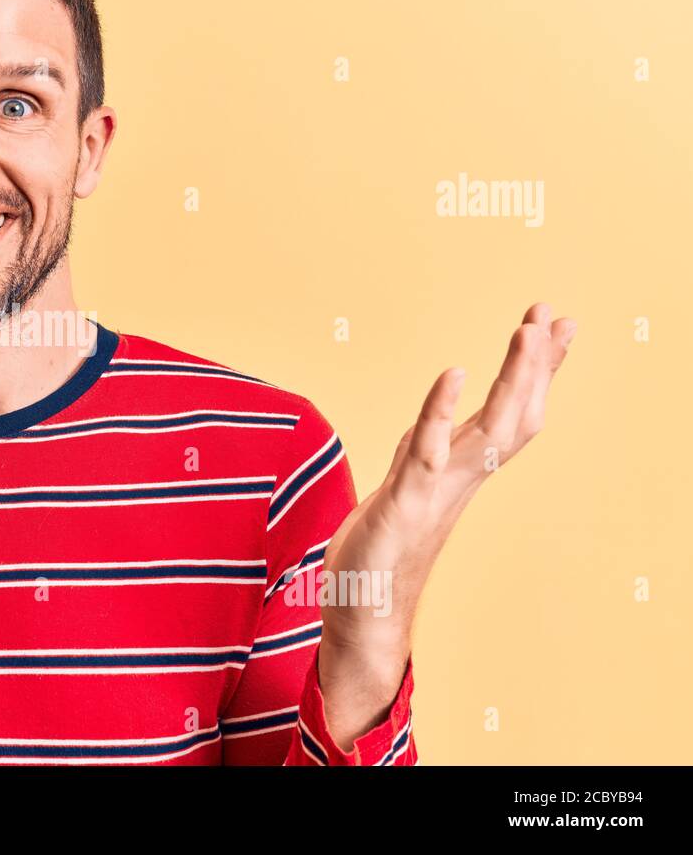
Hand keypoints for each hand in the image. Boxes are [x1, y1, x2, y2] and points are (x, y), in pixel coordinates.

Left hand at [317, 302, 575, 746]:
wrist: (364, 607)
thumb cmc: (384, 548)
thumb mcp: (408, 481)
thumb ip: (427, 448)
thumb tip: (440, 416)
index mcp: (463, 468)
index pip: (510, 410)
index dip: (536, 371)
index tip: (557, 325)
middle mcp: (461, 475)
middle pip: (514, 412)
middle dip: (536, 363)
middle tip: (555, 314)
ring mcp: (437, 487)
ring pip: (489, 427)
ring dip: (512, 378)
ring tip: (528, 331)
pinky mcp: (405, 500)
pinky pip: (429, 449)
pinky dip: (442, 410)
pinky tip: (453, 374)